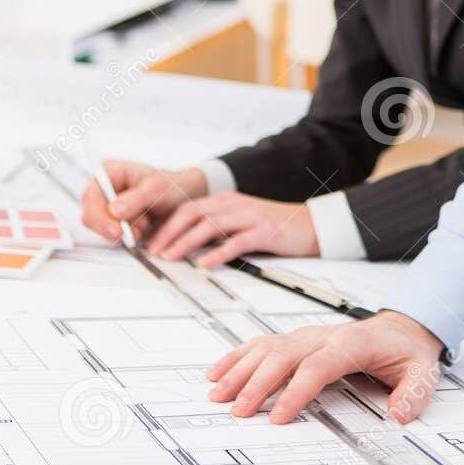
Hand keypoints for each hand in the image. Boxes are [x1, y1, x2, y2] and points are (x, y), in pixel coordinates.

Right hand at [79, 159, 207, 243]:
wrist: (183, 198)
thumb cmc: (171, 186)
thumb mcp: (157, 188)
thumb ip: (136, 199)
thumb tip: (113, 210)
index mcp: (109, 172)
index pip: (91, 196)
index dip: (99, 215)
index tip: (116, 230)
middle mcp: (103, 189)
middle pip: (91, 215)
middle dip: (114, 228)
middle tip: (136, 233)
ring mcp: (107, 206)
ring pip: (101, 228)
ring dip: (124, 232)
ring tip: (146, 223)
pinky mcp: (113, 221)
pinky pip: (111, 235)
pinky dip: (128, 236)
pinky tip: (143, 228)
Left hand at [147, 191, 319, 264]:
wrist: (311, 224)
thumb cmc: (275, 227)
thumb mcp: (242, 222)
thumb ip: (218, 229)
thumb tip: (188, 245)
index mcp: (227, 201)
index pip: (189, 208)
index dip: (167, 224)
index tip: (152, 242)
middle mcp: (236, 205)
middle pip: (193, 213)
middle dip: (170, 232)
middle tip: (155, 251)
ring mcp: (250, 216)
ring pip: (210, 225)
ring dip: (187, 242)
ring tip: (172, 256)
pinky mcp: (265, 231)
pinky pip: (236, 242)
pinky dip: (218, 253)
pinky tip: (206, 263)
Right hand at [206, 311, 445, 423]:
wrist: (402, 327)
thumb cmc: (405, 350)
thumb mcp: (422, 371)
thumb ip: (413, 394)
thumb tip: (399, 414)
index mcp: (352, 343)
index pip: (318, 366)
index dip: (297, 391)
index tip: (280, 416)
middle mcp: (324, 336)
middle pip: (284, 355)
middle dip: (259, 383)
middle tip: (241, 411)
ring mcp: (307, 336)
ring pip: (267, 347)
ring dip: (241, 370)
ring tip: (219, 394)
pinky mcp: (296, 340)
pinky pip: (261, 344)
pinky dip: (237, 357)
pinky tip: (218, 372)